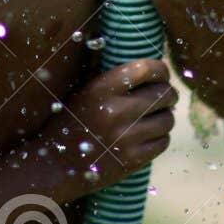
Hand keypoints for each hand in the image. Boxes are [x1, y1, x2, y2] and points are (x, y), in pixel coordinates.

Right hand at [40, 57, 177, 195]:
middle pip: (163, 94)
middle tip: (166, 96)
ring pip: (168, 120)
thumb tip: (141, 58)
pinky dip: (161, 137)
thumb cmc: (71, 121)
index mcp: (102, 88)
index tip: (162, 73)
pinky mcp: (132, 160)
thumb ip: (108, 72)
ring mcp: (125, 138)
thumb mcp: (83, 90)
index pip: (146, 69)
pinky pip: (163, 142)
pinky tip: (150, 134)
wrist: (55, 165)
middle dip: (169, 94)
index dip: (161, 69)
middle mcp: (115, 111)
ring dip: (166, 116)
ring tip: (157, 116)